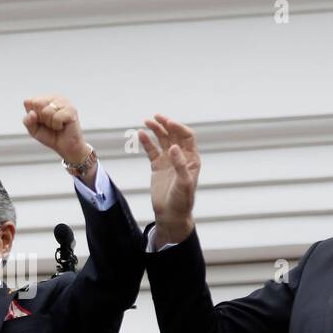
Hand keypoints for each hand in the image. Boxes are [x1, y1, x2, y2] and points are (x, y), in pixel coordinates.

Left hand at [23, 94, 94, 184]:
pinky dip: (57, 126)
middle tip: (50, 124)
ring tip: (57, 125)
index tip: (41, 122)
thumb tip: (32, 113)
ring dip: (50, 123)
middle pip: (37, 104)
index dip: (33, 116)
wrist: (65, 147)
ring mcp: (64, 102)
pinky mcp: (71, 109)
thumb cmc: (50, 136)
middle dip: (41, 118)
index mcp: (45, 98)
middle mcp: (55, 97)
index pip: (29, 101)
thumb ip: (28, 121)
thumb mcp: (33, 130)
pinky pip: (56, 117)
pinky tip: (62, 126)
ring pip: (46, 111)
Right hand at [139, 114, 199, 245]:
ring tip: (146, 122)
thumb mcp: (184, 183)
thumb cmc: (182, 201)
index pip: (186, 137)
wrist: (171, 215)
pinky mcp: (157, 166)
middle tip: (156, 117)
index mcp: (191, 159)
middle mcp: (180, 157)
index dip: (178, 128)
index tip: (168, 123)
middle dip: (165, 125)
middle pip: (173, 135)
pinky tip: (140, 134)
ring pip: (162, 140)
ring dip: (155, 130)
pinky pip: (151, 150)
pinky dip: (146, 142)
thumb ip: (180, 164)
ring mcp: (168, 161)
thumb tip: (173, 147)